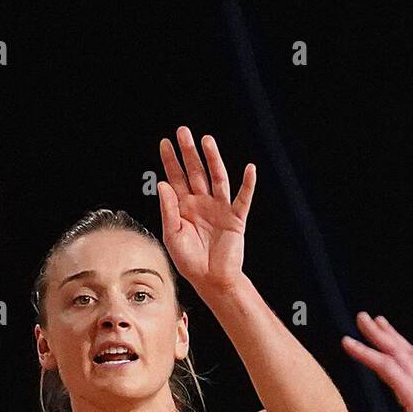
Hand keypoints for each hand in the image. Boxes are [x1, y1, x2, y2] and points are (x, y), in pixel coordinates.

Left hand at [157, 127, 255, 295]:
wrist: (211, 280)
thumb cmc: (189, 261)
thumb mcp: (172, 236)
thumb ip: (168, 210)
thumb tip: (162, 184)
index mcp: (184, 208)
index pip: (176, 179)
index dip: (171, 161)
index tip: (165, 143)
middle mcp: (202, 204)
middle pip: (195, 172)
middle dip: (189, 152)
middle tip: (183, 131)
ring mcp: (219, 209)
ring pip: (217, 178)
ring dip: (213, 159)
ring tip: (207, 141)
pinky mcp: (235, 219)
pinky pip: (243, 199)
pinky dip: (248, 184)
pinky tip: (249, 169)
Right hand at [342, 313, 412, 411]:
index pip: (386, 367)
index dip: (365, 353)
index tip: (346, 341)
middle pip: (397, 351)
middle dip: (378, 333)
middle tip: (361, 317)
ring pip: (408, 352)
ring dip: (392, 336)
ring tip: (380, 322)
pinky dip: (403, 348)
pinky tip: (399, 349)